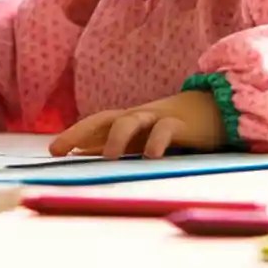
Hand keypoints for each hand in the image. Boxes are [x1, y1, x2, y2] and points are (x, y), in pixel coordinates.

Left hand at [48, 91, 224, 159]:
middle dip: (80, 131)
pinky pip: (166, 129)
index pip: (96, 123)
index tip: (52, 151)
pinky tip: (150, 156)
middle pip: (105, 118)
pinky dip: (157, 141)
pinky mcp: (182, 125)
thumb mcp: (142, 136)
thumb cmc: (174, 126)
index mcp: (129, 120)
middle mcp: (139, 116)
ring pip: (132, 121)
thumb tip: (82, 152)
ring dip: (118, 138)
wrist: (216, 110)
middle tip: (60, 149)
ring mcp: (159, 118)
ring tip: (109, 157)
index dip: (73, 134)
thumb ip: (115, 143)